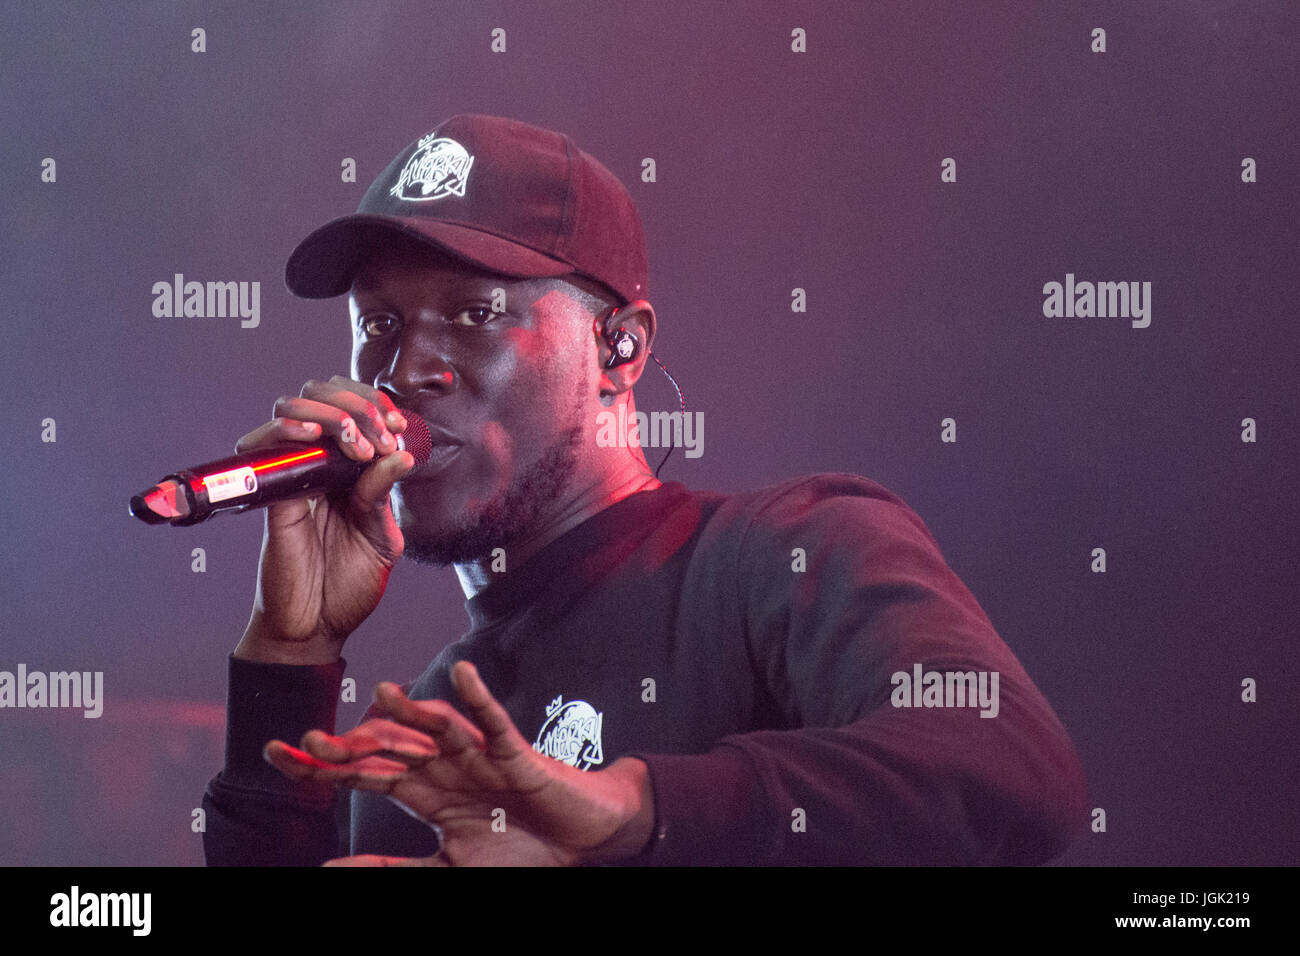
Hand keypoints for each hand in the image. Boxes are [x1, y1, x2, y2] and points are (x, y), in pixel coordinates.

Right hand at [234, 376, 414, 664]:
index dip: (377, 405)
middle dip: (358, 402)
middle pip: (324, 395)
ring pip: (296, 408)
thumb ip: (384, 496)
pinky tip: (314, 436)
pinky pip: (269, 445)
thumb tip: (399, 454)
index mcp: (352, 471)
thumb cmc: (348, 587)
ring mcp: (293, 474)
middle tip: (380, 434)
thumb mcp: (382, 541)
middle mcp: (320, 465)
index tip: (397, 426)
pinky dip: (288, 428)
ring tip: (355, 443)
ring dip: (331, 412)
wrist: (315, 629)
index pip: (357, 408)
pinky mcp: (270, 492)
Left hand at [264, 661, 654, 865]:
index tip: (280, 755)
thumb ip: (391, 869)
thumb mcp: (446, 869)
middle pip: (390, 749)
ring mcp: (478, 758)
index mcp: (425, 793)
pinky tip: (463, 674)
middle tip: (306, 740)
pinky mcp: (515, 754)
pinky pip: (494, 722)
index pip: (365, 773)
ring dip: (410, 710)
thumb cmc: (520, 852)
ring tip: (379, 694)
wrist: (580, 843)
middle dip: (349, 745)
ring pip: (436, 727)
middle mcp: (444, 768)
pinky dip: (478, 699)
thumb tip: (329, 867)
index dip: (323, 766)